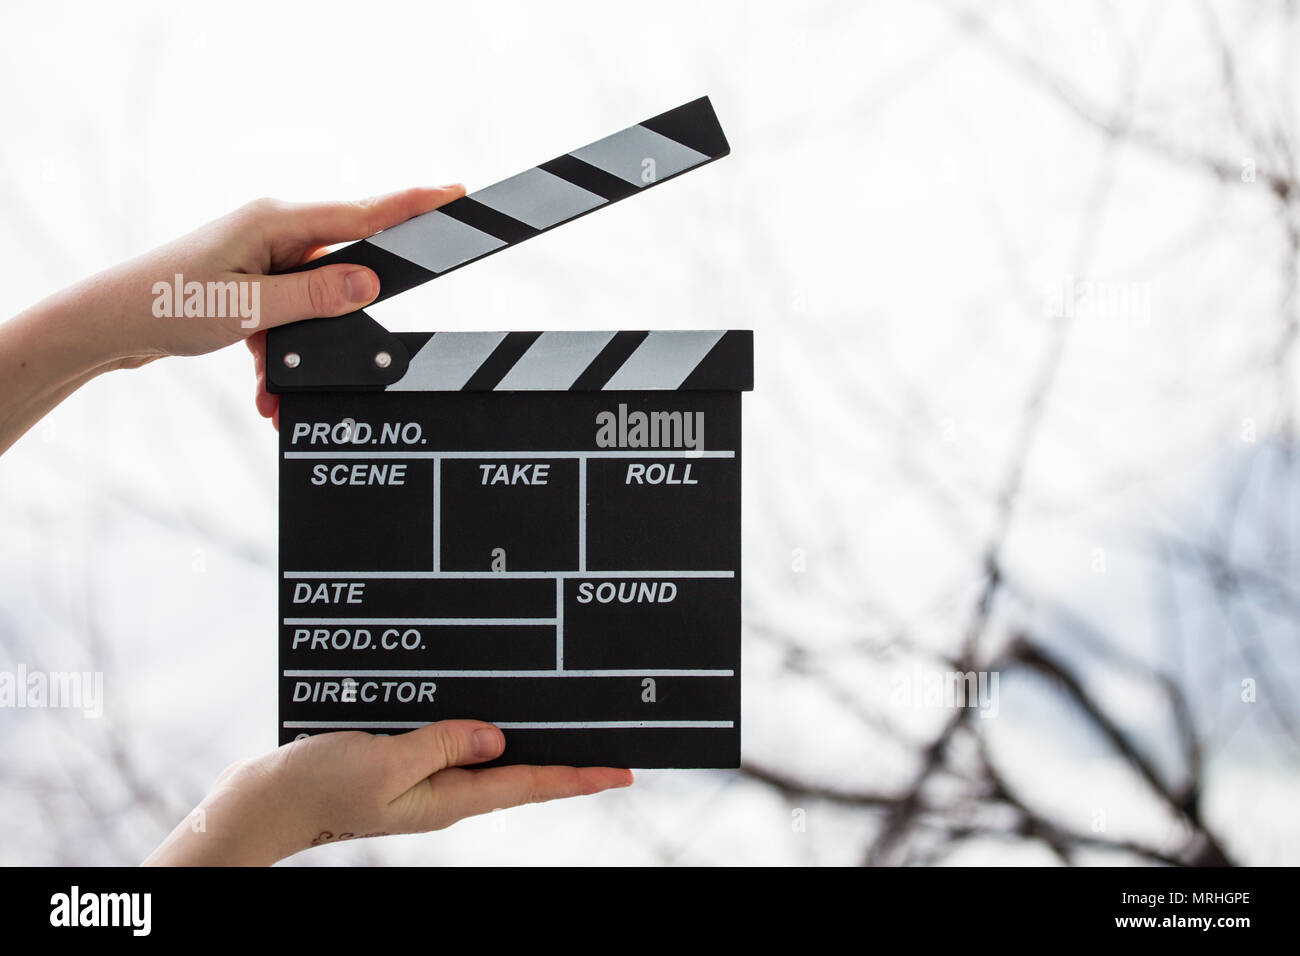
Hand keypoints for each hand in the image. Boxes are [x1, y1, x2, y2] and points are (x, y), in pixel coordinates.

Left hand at [0, 186, 463, 452]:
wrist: (106, 325)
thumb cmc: (166, 305)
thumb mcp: (248, 308)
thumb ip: (314, 297)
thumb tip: (369, 284)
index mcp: (276, 222)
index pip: (363, 214)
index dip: (414, 204)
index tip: (456, 194)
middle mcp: (274, 233)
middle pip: (345, 264)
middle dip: (348, 316)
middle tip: (350, 330)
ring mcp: (264, 258)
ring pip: (316, 303)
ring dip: (303, 349)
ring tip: (275, 385)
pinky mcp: (254, 285)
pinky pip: (290, 318)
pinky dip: (282, 353)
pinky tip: (264, 384)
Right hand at [143, 722, 632, 865]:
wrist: (266, 799)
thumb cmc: (317, 784)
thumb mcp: (381, 761)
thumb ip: (441, 745)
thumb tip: (497, 737)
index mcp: (447, 798)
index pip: (528, 785)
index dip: (578, 777)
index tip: (623, 771)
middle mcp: (446, 791)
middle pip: (522, 775)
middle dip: (569, 763)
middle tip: (615, 750)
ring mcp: (428, 780)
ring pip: (495, 759)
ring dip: (534, 747)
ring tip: (573, 732)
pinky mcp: (409, 763)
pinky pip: (461, 746)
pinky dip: (489, 733)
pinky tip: (499, 717)